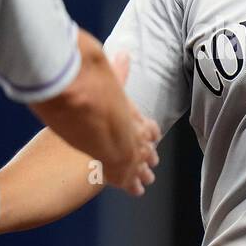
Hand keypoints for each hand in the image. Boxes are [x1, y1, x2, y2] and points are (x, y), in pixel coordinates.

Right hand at [103, 52, 159, 196]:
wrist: (90, 116)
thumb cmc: (94, 94)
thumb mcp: (106, 78)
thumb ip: (116, 70)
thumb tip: (125, 54)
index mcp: (131, 114)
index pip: (145, 124)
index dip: (149, 130)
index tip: (153, 133)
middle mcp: (134, 133)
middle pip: (146, 145)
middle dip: (149, 152)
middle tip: (155, 159)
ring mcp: (129, 152)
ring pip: (141, 164)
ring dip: (145, 170)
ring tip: (149, 177)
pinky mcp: (120, 169)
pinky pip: (129, 181)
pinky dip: (134, 185)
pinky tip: (138, 191)